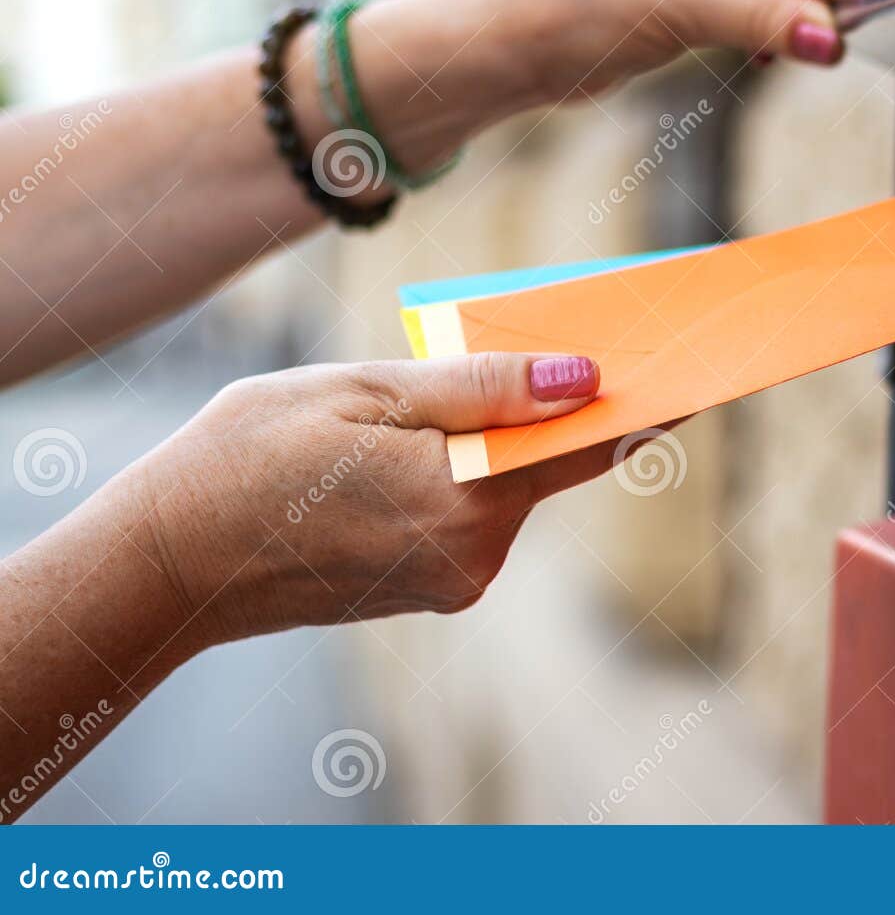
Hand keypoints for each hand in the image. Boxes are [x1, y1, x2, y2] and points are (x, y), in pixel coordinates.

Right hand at [120, 352, 615, 642]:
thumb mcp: (363, 395)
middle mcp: (472, 556)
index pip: (590, 445)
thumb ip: (480, 390)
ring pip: (505, 486)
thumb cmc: (245, 462)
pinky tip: (422, 438)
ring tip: (464, 381)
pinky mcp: (423, 588)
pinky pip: (469, 513)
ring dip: (500, 436)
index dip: (648, 403)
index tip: (700, 374)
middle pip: (548, 463)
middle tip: (581, 338)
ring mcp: (449, 581)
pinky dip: (466, 470)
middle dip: (561, 404)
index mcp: (464, 502)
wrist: (162, 567)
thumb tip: (583, 381)